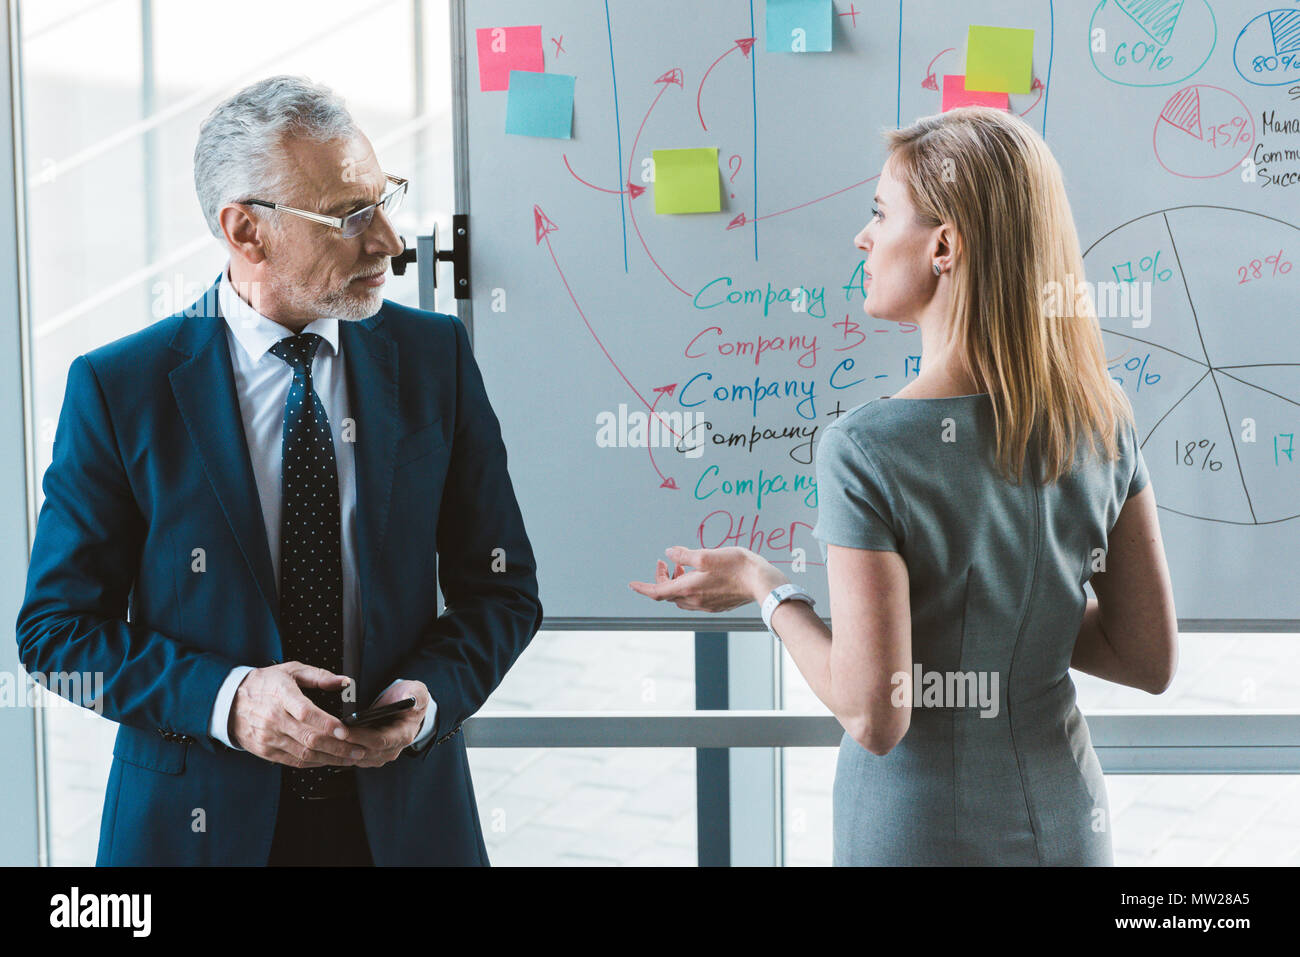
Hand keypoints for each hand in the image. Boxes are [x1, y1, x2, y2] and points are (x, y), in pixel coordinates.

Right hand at [228, 661, 367, 767]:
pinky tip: (330, 760)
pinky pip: (294, 761)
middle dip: (338, 747)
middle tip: (358, 749)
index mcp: (281, 695)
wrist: (228, 703)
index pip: (305, 712)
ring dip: (330, 758)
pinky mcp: (266, 751)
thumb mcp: (290, 670)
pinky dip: (315, 763)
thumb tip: (345, 682)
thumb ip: (319, 676)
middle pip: (309, 737)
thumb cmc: (264, 684)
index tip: (346, 730)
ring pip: (304, 753)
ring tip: (351, 758)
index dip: (327, 723)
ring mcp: (269, 738)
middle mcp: (274, 719)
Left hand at [333, 679, 430, 767]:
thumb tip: (410, 698)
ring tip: (322, 739)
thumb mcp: (417, 691)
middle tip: (325, 735)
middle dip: (343, 744)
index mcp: (403, 735)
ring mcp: (380, 755)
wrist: (409, 709)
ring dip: (338, 751)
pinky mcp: (369, 755)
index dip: (360, 737)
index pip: (378, 740)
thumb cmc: (411, 700)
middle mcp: (391, 749)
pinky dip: (339, 752)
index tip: (344, 729)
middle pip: (363, 752)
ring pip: (355, 758)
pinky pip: (351, 757)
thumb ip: (415, 695)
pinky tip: (327, 744)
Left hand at [628, 545, 788, 612]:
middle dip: (662, 579)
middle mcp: (695, 600)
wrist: (762, 583)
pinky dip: (689, 588)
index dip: (642, 587)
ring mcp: (706, 605)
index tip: (632, 584)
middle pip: (668, 594)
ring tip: (683, 568)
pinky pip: (695, 599)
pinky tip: (699, 576)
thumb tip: (669, 553)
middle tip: (665, 563)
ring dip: (677, 583)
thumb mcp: (706, 554)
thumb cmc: (738, 567)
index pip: (657, 591)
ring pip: (681, 597)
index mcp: (689, 588)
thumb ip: (684, 555)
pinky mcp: (717, 605)